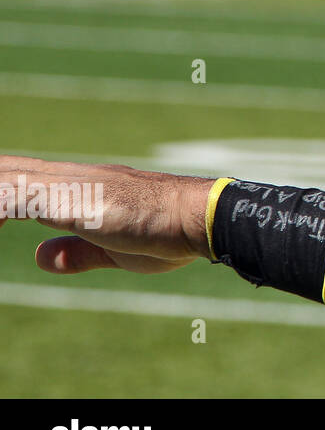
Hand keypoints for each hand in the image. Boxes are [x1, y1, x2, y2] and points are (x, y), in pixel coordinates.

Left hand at [0, 156, 211, 274]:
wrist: (199, 217)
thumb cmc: (168, 234)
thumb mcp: (114, 250)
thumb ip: (79, 251)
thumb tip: (43, 257)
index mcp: (83, 185)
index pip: (23, 178)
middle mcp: (71, 177)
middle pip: (7, 171)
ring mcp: (69, 185)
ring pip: (5, 180)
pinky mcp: (70, 199)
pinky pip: (13, 199)